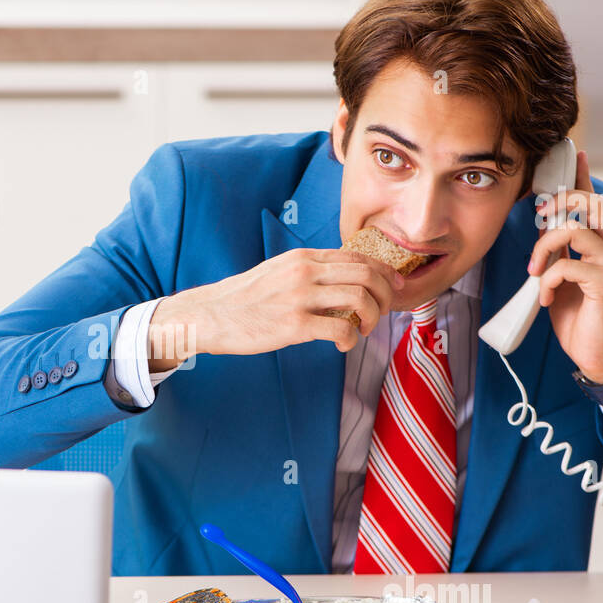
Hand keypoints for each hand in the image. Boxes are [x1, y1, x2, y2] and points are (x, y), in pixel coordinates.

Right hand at [147, 246, 405, 366]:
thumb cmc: (244, 299)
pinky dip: (351, 339)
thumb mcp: (278, 272)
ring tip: (363, 330)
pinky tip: (343, 346)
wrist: (209, 315)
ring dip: (372, 318)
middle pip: (366, 275)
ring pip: (360, 300)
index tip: (393, 287)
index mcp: (303, 258)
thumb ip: (309, 272)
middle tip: (382, 314)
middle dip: (385, 296)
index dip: (384, 272)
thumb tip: (343, 282)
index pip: (358, 256)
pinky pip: (341, 329)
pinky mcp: (293, 325)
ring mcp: (299, 298)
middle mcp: (304, 272)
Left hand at [527, 150, 602, 383]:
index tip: (575, 155)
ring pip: (575, 230)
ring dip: (544, 248)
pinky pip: (568, 266)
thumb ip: (558, 253)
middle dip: (560, 203)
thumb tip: (543, 228)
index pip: (597, 203)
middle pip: (593, 203)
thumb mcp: (561, 279)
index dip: (585, 177)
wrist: (596, 355)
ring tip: (534, 272)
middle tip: (539, 220)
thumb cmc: (579, 318)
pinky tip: (543, 298)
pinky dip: (547, 280)